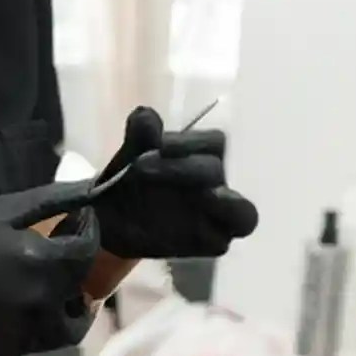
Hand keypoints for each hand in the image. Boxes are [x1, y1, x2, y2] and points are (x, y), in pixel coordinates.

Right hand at [0, 181, 100, 355]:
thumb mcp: (1, 210)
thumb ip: (51, 200)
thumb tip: (91, 189)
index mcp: (40, 261)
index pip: (87, 249)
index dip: (88, 231)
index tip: (78, 220)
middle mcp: (41, 300)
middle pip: (82, 286)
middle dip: (78, 264)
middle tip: (62, 247)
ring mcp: (28, 329)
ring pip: (69, 321)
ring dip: (68, 301)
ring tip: (52, 281)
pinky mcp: (14, 347)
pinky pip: (45, 336)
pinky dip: (46, 319)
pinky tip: (27, 299)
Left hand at [92, 106, 257, 258]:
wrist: (113, 220)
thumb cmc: (132, 179)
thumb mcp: (130, 155)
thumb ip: (140, 135)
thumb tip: (144, 114)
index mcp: (204, 152)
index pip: (213, 142)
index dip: (191, 142)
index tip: (159, 145)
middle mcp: (217, 181)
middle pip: (216, 171)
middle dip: (184, 169)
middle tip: (144, 169)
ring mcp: (217, 215)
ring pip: (243, 213)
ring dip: (228, 205)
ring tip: (207, 197)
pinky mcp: (209, 242)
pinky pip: (219, 241)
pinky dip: (206, 236)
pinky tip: (178, 231)